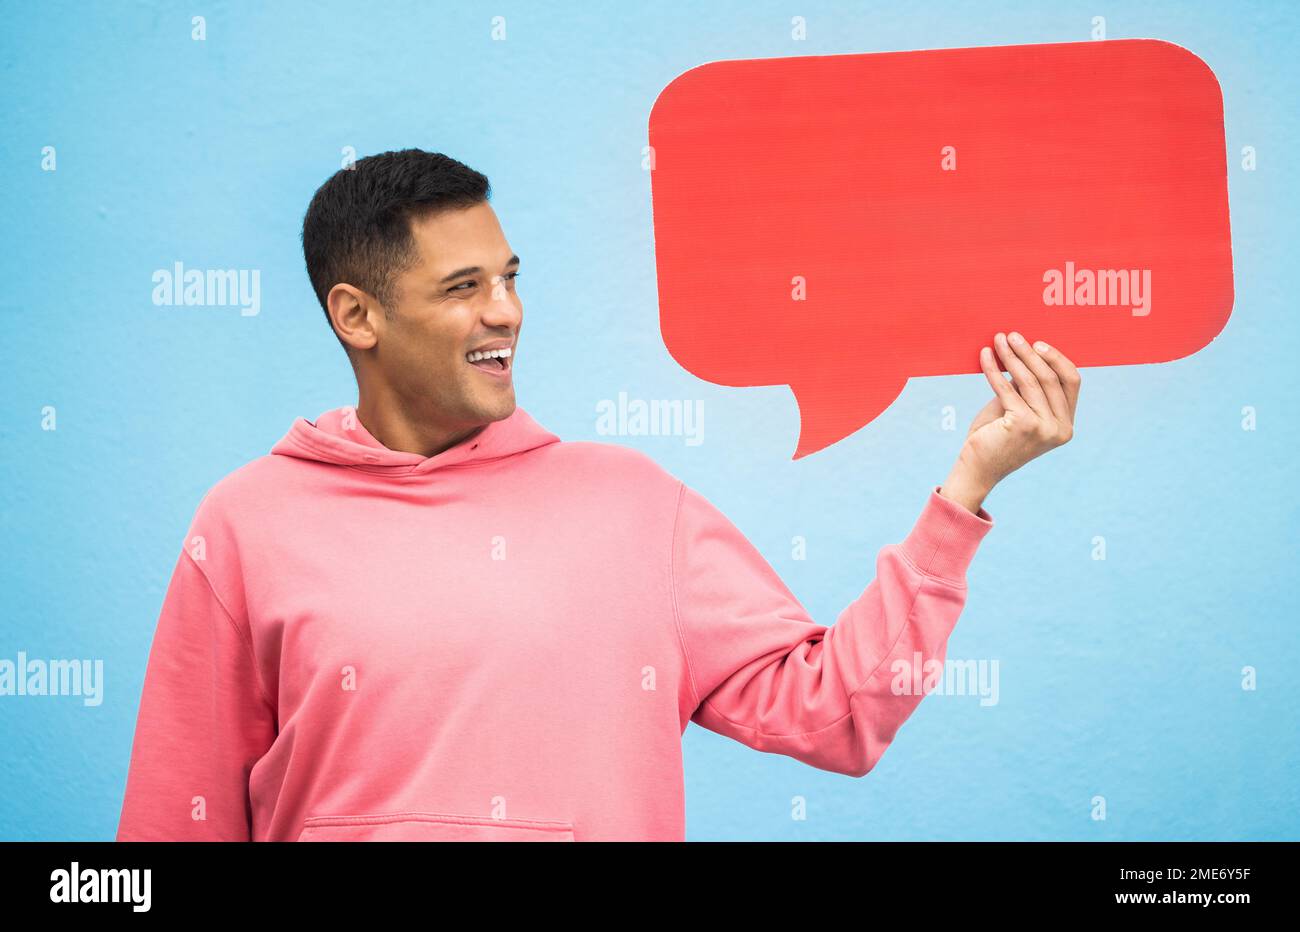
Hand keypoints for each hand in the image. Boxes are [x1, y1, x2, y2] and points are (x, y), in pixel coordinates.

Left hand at [940, 332, 1080, 511]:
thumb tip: (1025, 350)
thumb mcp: (1017, 407)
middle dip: (1030, 353)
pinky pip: (1007, 388)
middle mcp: (1061, 428)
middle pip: (1050, 377)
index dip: (1056, 358)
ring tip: (998, 340)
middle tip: (1012, 335)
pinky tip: (985, 355)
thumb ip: (1027, 386)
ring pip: (1030, 380)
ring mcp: (1044, 428)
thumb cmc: (995, 437)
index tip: (1036, 343)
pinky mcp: (1023, 425)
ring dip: (1012, 356)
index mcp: (1066, 424)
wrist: (977, 469)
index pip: (1072, 381)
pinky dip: (994, 369)